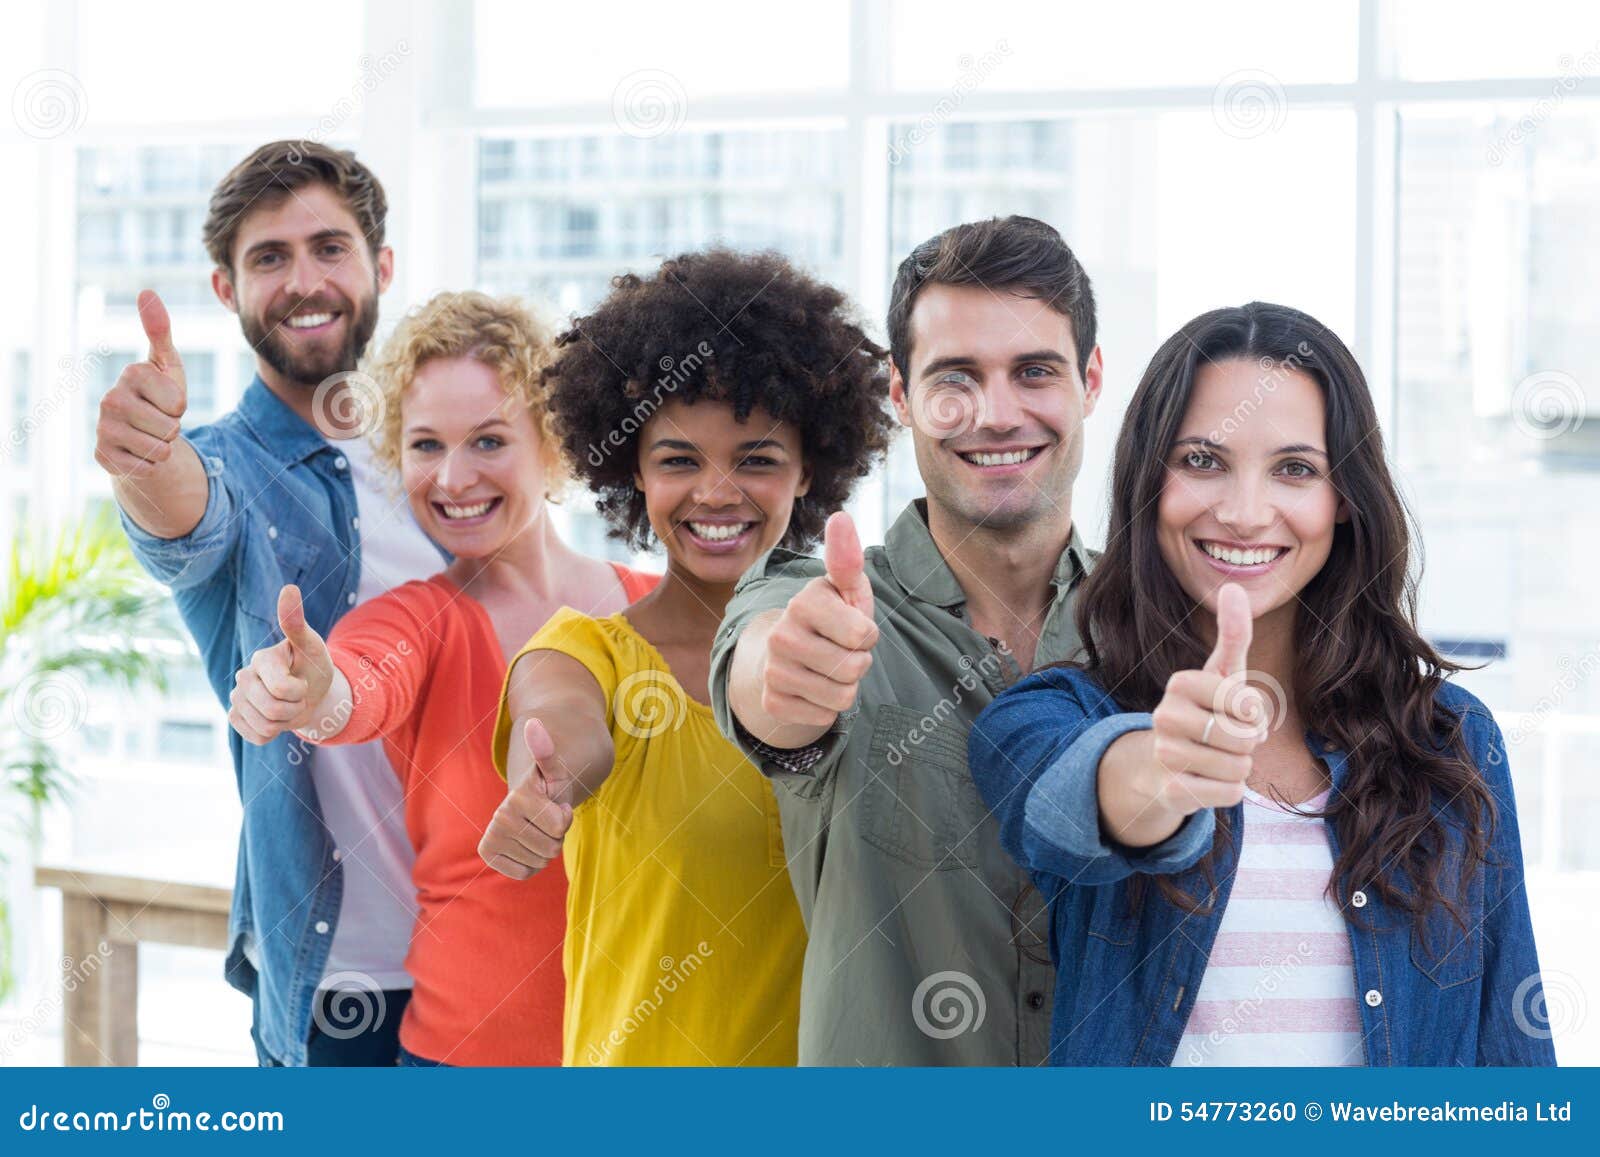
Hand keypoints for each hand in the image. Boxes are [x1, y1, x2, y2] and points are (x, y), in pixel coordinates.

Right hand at [94, 290, 188, 479]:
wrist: (141, 435)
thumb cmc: (160, 396)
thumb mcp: (168, 365)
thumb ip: (160, 331)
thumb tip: (147, 292)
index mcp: (130, 375)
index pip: (178, 401)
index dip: (180, 406)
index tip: (167, 400)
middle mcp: (110, 399)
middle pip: (170, 428)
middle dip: (173, 429)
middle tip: (159, 421)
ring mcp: (104, 429)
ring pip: (160, 450)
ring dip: (163, 447)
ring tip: (150, 435)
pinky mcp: (104, 457)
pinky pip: (148, 468)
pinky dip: (151, 465)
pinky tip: (138, 452)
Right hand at [228, 585, 339, 744]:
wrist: (312, 692)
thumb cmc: (313, 665)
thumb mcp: (311, 646)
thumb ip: (296, 622)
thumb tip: (289, 588)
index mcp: (261, 659)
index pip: (283, 688)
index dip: (300, 691)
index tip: (304, 681)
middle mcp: (244, 677)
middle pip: (272, 711)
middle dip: (294, 708)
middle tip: (298, 696)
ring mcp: (237, 699)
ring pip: (265, 726)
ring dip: (285, 722)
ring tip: (288, 706)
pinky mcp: (237, 718)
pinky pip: (256, 737)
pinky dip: (273, 734)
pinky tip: (276, 718)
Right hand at [479, 719, 574, 879]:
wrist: (528, 786)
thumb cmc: (549, 776)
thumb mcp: (557, 764)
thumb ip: (548, 750)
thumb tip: (534, 724)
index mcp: (517, 797)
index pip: (560, 826)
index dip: (565, 816)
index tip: (557, 801)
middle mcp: (500, 816)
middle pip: (551, 849)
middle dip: (556, 834)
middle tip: (548, 815)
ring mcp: (493, 836)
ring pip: (539, 862)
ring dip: (545, 847)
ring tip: (538, 825)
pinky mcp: (489, 853)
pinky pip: (524, 873)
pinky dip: (532, 863)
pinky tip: (528, 843)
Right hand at [755, 510, 878, 728]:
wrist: (789, 657)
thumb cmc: (830, 619)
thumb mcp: (845, 590)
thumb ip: (847, 559)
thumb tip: (840, 516)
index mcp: (804, 602)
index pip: (864, 634)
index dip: (867, 635)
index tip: (852, 626)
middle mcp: (782, 634)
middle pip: (855, 668)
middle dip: (858, 663)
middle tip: (839, 650)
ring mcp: (773, 669)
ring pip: (842, 696)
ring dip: (844, 687)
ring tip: (828, 669)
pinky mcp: (772, 702)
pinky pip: (825, 717)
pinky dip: (827, 708)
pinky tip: (812, 690)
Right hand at [1144, 582, 1266, 817]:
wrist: (1166, 762)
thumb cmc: (1206, 711)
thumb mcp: (1223, 672)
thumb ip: (1233, 632)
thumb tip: (1235, 586)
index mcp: (1180, 683)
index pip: (1246, 702)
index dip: (1253, 712)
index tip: (1234, 710)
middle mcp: (1163, 715)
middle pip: (1243, 737)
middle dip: (1247, 742)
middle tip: (1226, 738)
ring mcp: (1163, 754)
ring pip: (1238, 767)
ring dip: (1238, 766)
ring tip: (1215, 758)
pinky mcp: (1170, 791)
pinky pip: (1229, 794)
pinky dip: (1229, 790)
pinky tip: (1206, 780)